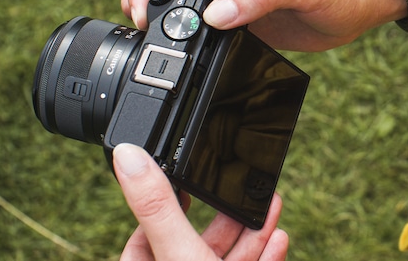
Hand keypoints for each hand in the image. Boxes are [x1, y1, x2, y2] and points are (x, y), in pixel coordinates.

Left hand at [113, 143, 287, 260]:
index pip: (142, 240)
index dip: (163, 208)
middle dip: (226, 213)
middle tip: (245, 188)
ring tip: (271, 203)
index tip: (184, 184)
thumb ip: (158, 206)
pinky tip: (279, 237)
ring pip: (228, 254)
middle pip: (196, 240)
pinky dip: (266, 254)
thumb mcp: (179, 249)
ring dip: (253, 230)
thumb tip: (129, 156)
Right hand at [120, 0, 406, 50]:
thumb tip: (214, 16)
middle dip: (143, 1)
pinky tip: (183, 61)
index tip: (142, 10)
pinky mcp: (242, 23)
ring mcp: (233, 0)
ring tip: (155, 49)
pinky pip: (203, 32)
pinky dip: (186, 44)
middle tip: (142, 32)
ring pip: (181, 8)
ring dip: (162, 25)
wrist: (361, 6)